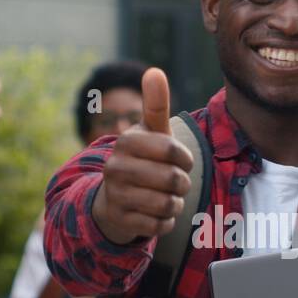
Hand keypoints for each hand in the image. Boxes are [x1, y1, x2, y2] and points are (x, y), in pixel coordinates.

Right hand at [91, 68, 194, 244]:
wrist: (113, 199)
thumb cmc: (142, 160)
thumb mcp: (149, 132)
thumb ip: (155, 104)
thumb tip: (154, 71)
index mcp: (127, 142)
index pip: (173, 151)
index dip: (185, 159)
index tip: (179, 161)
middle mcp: (116, 168)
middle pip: (173, 180)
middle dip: (182, 184)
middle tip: (173, 182)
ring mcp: (117, 196)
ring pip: (168, 204)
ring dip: (175, 203)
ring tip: (165, 197)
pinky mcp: (122, 221)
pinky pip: (160, 225)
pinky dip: (165, 221)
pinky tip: (154, 213)